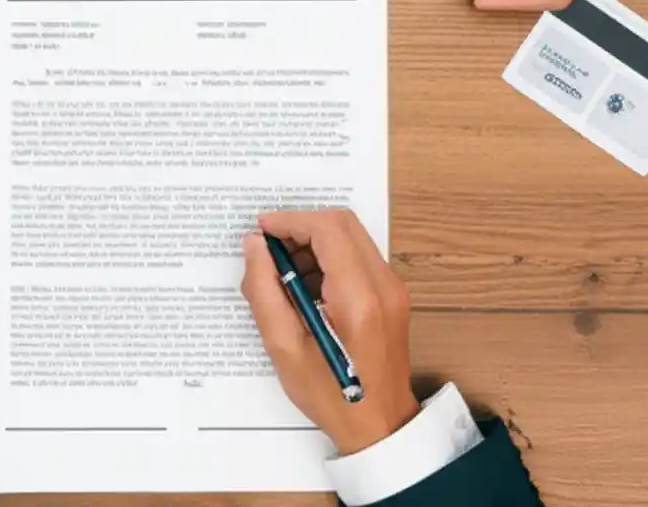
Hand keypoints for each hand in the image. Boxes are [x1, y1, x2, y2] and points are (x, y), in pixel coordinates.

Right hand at [240, 209, 417, 454]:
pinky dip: (328, 260)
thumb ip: (265, 290)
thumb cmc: (331, 395)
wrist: (379, 425)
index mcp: (357, 298)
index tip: (260, 231)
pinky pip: (358, 258)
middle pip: (342, 224)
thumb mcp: (284, 347)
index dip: (289, 221)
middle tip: (268, 249)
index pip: (327, 229)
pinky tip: (305, 289)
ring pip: (350, 238)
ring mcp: (392, 289)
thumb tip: (255, 247)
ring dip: (313, 244)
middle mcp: (383, 285)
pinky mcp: (392, 296)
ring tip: (283, 277)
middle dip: (300, 227)